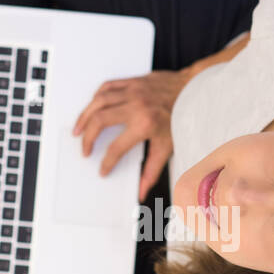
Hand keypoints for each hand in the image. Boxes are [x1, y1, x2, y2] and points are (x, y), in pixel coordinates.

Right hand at [71, 69, 191, 200]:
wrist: (195, 90)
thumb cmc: (183, 119)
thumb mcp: (169, 147)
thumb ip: (152, 171)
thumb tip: (141, 192)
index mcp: (145, 125)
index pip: (117, 148)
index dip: (107, 162)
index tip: (102, 170)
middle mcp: (136, 106)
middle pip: (100, 121)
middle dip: (88, 137)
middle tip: (84, 150)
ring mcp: (133, 91)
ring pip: (98, 101)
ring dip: (84, 116)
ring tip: (77, 130)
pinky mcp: (133, 81)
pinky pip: (107, 86)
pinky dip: (96, 98)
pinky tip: (92, 108)